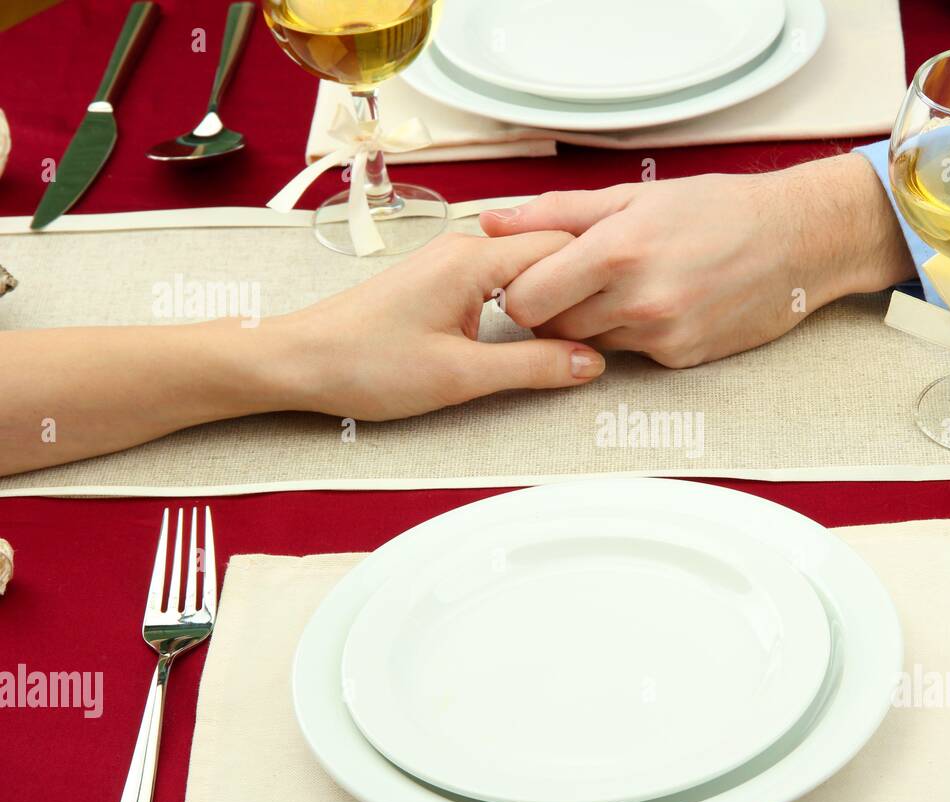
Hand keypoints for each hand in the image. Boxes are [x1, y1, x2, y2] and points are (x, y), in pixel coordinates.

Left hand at [282, 230, 605, 419]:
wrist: (298, 362)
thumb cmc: (366, 364)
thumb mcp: (460, 376)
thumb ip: (533, 367)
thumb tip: (591, 363)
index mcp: (474, 258)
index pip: (562, 247)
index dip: (596, 277)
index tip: (621, 307)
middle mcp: (465, 248)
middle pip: (548, 253)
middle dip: (580, 286)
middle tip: (611, 322)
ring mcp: (451, 263)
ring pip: (525, 268)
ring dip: (553, 297)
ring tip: (581, 330)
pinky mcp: (440, 282)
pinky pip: (501, 280)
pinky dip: (526, 302)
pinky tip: (536, 330)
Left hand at [479, 153, 914, 367]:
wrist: (795, 241)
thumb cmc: (717, 209)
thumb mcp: (633, 197)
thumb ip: (555, 213)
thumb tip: (492, 219)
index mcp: (616, 251)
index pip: (525, 299)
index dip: (518, 290)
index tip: (532, 276)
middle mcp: (637, 300)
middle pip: (552, 329)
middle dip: (552, 308)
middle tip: (577, 280)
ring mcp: (662, 335)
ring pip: (589, 344)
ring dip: (592, 322)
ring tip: (626, 287)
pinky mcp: (682, 358)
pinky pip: (632, 355)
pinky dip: (633, 335)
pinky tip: (662, 303)